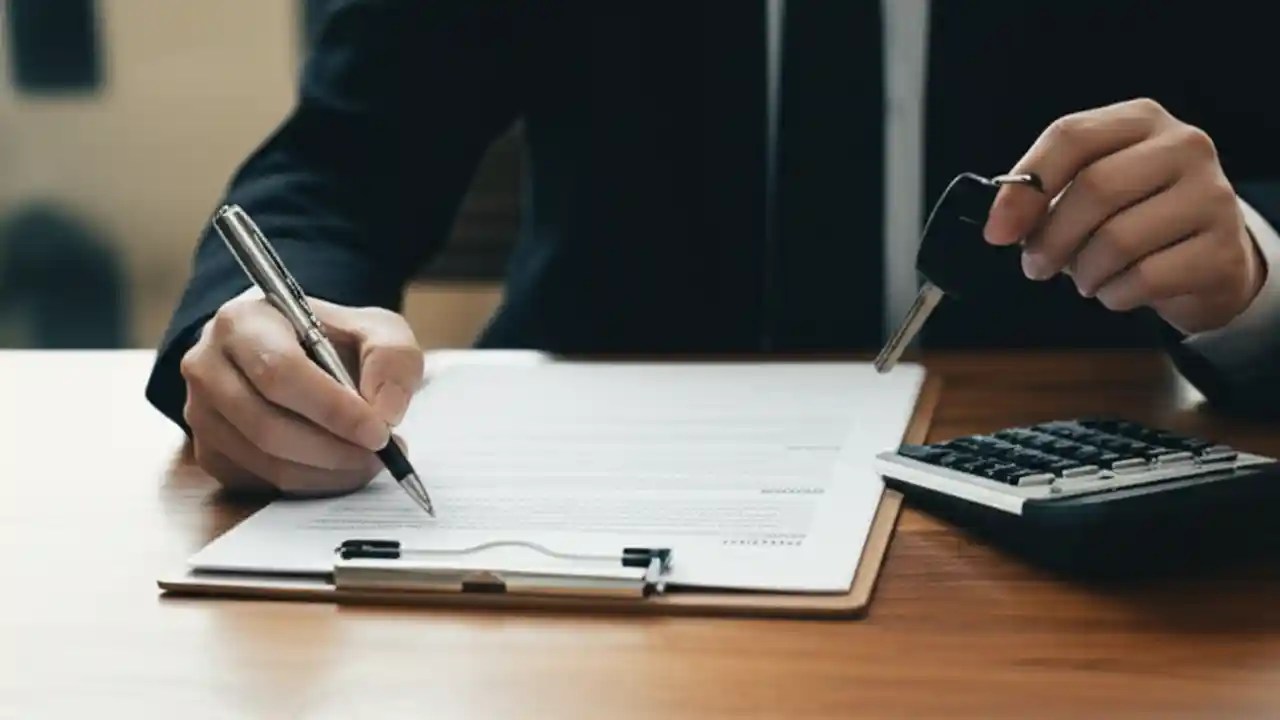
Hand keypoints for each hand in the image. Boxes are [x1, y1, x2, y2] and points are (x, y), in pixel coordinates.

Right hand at [179, 289, 422, 496]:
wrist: (292, 353)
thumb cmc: (329, 339)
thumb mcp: (373, 329)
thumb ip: (391, 358)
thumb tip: (385, 411)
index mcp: (242, 323)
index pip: (280, 373)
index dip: (332, 409)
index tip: (379, 432)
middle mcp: (207, 367)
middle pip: (268, 425)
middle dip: (334, 450)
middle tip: (380, 455)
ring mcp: (201, 414)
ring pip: (265, 461)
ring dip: (327, 472)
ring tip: (367, 460)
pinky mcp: (210, 452)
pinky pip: (260, 482)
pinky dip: (310, 483)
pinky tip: (338, 467)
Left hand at [984, 97, 1265, 334]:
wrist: (1210, 259)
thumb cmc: (1136, 219)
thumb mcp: (1093, 192)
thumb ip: (1047, 195)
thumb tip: (1003, 223)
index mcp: (1142, 120)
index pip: (1071, 135)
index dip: (1025, 186)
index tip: (998, 230)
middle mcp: (1184, 146)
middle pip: (1094, 188)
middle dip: (1050, 238)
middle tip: (1036, 266)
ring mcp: (1212, 195)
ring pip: (1118, 239)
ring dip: (1084, 273)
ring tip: (1087, 277)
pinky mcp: (1222, 250)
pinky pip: (1145, 279)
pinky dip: (1116, 294)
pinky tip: (1119, 289)